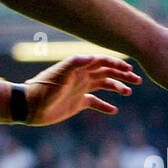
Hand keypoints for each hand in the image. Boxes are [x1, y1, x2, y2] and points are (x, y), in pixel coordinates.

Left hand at [21, 55, 141, 124]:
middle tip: (137, 81)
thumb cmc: (43, 89)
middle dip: (122, 75)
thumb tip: (93, 57)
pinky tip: (113, 110)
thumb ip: (75, 63)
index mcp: (78, 68)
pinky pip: (96, 102)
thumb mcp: (59, 74)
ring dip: (117, 87)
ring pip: (104, 85)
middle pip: (107, 72)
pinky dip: (105, 106)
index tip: (129, 70)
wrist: (30, 107)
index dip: (116, 64)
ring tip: (128, 93)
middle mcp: (82, 76)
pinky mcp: (79, 102)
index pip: (101, 62)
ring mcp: (81, 89)